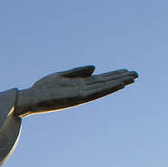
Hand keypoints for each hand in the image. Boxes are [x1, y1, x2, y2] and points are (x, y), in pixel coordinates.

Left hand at [15, 66, 137, 115]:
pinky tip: (119, 85)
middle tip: (137, 74)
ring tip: (133, 78)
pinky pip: (96, 93)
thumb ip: (77, 72)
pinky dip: (108, 88)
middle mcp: (83, 90)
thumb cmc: (42, 89)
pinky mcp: (78, 98)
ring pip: (104, 87)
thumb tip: (94, 68)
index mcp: (79, 85)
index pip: (100, 79)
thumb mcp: (61, 76)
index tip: (126, 70)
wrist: (30, 99)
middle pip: (105, 83)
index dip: (113, 75)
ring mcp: (81, 95)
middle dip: (120, 78)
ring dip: (118, 82)